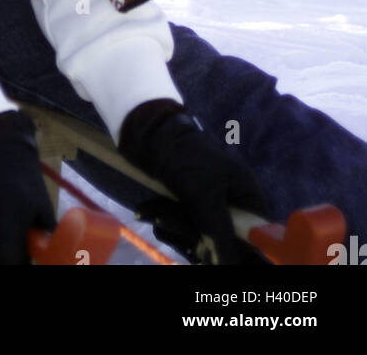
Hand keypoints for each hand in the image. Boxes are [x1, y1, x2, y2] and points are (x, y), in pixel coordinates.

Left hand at [119, 100, 267, 263]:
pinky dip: (166, 221)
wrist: (150, 135)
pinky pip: (183, 229)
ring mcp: (212, 205)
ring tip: (150, 212)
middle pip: (224, 240)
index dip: (240, 250)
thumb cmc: (185, 159)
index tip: (213, 253)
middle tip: (167, 224)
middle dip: (193, 235)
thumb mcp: (204, 198)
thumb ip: (221, 235)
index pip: (255, 236)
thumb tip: (230, 267)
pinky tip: (147, 212)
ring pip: (199, 236)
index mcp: (248, 196)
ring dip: (174, 227)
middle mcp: (234, 203)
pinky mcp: (192, 207)